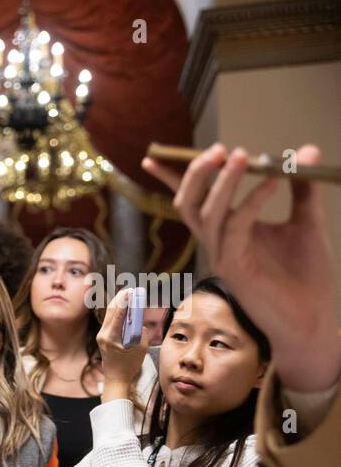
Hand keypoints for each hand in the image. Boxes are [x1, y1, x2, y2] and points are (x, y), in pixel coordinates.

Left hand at [95, 288, 149, 397]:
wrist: (116, 378)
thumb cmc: (129, 365)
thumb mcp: (140, 347)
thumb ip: (140, 331)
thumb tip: (138, 317)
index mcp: (111, 337)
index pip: (117, 314)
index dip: (125, 301)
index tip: (131, 291)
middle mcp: (103, 334)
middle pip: (111, 310)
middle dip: (121, 298)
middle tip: (131, 289)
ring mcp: (101, 335)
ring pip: (109, 314)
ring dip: (119, 303)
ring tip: (128, 293)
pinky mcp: (103, 336)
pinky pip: (110, 320)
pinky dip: (117, 311)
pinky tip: (124, 304)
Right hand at [142, 143, 340, 390]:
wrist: (312, 317)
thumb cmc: (306, 275)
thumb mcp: (307, 220)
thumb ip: (301, 186)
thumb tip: (307, 150)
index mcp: (227, 230)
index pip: (195, 200)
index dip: (170, 179)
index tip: (153, 156)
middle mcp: (217, 242)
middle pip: (188, 203)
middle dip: (198, 174)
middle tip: (222, 149)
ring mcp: (222, 256)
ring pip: (206, 213)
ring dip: (222, 182)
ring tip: (242, 155)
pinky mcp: (234, 267)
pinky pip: (236, 227)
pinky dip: (252, 200)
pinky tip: (273, 182)